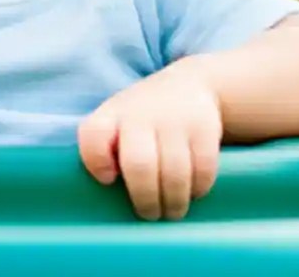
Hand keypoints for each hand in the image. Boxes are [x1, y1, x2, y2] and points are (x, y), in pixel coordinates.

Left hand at [77, 66, 221, 219]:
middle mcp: (141, 114)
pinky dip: (198, 188)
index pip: (94, 135)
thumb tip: (111, 184)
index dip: (97, 163)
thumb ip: (104, 148)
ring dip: (174, 202)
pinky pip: (203, 168)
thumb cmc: (142, 118)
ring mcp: (174, 119)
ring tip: (172, 212)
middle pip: (139, 165)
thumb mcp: (116, 120)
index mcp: (111, 115)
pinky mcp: (204, 128)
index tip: (108, 180)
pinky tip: (192, 192)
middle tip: (149, 214)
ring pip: (174, 172)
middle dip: (145, 199)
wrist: (190, 85)